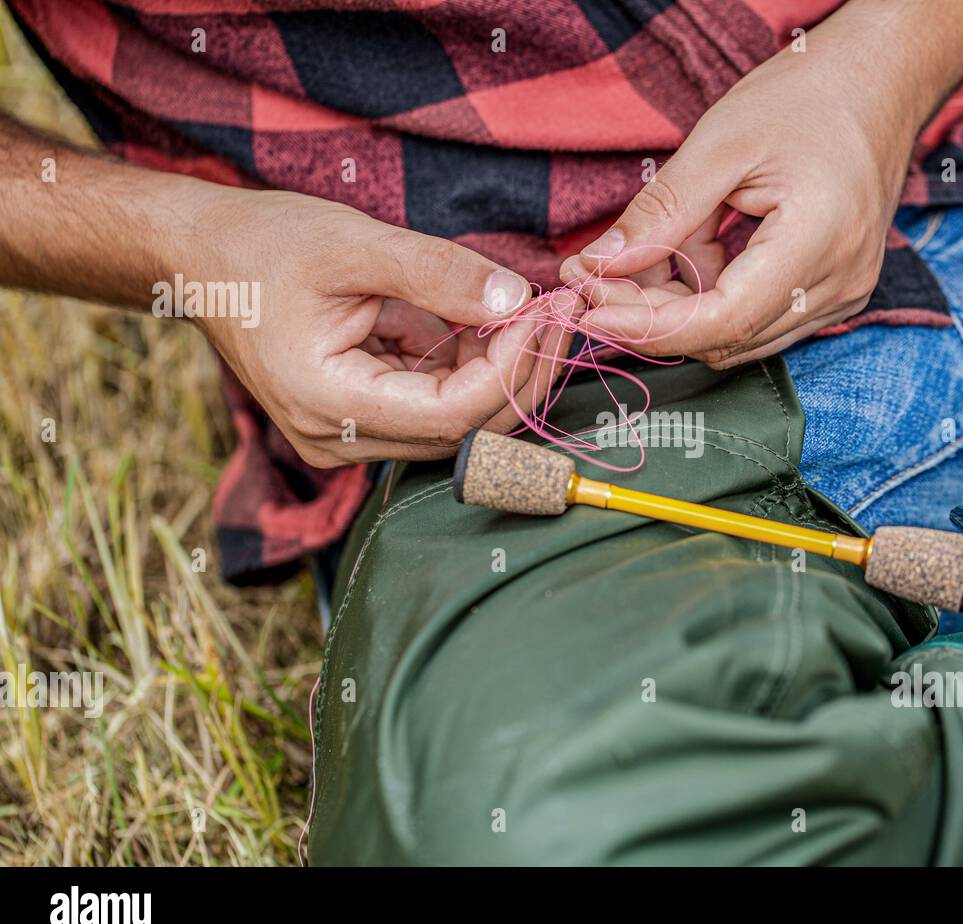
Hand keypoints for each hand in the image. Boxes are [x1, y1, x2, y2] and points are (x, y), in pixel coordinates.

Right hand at [187, 189, 570, 466]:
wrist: (201, 258)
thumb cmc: (263, 245)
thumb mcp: (353, 245)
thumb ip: (436, 274)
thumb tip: (516, 300)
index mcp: (326, 403)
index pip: (449, 415)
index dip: (508, 370)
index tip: (542, 315)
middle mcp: (337, 438)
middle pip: (461, 431)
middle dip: (519, 375)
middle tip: (559, 316)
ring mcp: (347, 436)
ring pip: (454, 425)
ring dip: (501, 375)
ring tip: (533, 315)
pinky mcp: (360, 419)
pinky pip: (434, 407)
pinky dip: (471, 371)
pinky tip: (491, 327)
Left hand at [556, 3, 940, 367]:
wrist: (879, 82)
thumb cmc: (807, 97)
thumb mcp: (721, 143)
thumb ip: (662, 213)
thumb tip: (602, 266)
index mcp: (821, 241)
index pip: (726, 320)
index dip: (652, 326)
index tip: (592, 308)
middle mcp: (840, 283)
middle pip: (727, 337)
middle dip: (651, 316)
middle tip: (591, 276)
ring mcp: (843, 294)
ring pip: (738, 337)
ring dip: (678, 309)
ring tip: (638, 257)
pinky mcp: (834, 293)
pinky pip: (758, 319)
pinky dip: (710, 300)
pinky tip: (688, 253)